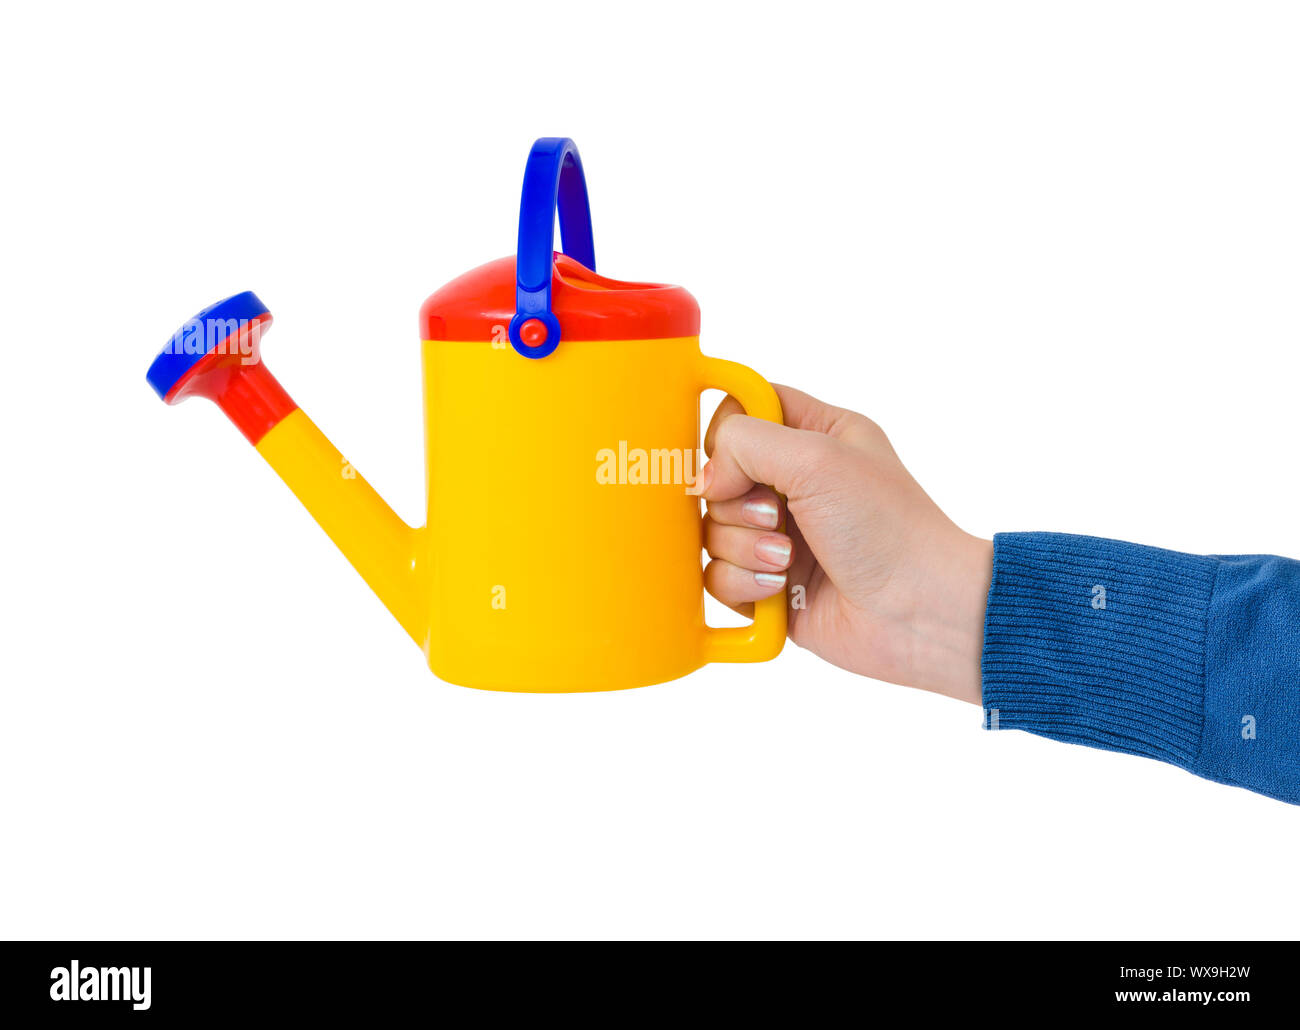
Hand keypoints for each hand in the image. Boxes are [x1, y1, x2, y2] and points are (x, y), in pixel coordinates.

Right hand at [696, 385, 991, 703]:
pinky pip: (719, 578)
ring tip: (787, 560)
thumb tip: (706, 477)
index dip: (728, 435)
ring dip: (743, 548)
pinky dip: (742, 584)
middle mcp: (796, 483)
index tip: (737, 461)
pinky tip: (779, 589)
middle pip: (719, 478)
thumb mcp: (818, 458)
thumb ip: (746, 442)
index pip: (744, 411)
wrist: (919, 613)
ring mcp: (780, 536)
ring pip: (713, 530)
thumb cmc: (889, 529)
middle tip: (778, 518)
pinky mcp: (770, 584)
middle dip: (737, 505)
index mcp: (817, 436)